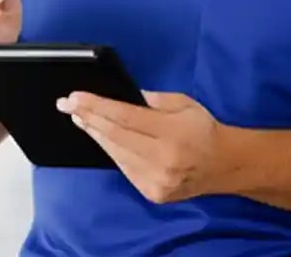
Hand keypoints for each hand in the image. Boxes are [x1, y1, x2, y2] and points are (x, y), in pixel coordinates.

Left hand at [57, 90, 239, 203]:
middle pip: (114, 136)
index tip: (74, 97)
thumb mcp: (183, 103)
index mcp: (172, 133)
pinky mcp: (151, 193)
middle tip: (66, 105)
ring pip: (115, 153)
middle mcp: (163, 159)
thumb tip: (120, 97)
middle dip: (87, 118)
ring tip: (80, 118)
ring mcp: (156, 180)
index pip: (124, 117)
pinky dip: (110, 150)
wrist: (224, 165)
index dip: (96, 106)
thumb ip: (152, 99)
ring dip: (94, 134)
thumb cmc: (201, 129)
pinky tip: (101, 137)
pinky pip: (123, 167)